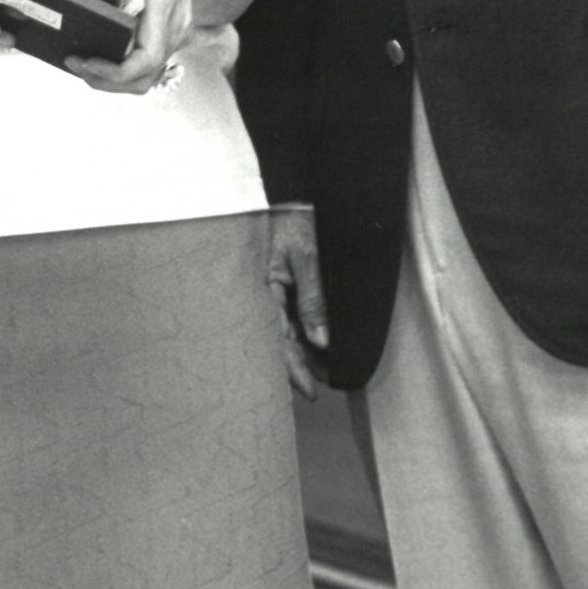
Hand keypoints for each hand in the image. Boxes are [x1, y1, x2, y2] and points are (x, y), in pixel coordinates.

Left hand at [65, 0, 214, 92]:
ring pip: (148, 76)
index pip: (150, 52)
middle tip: (73, 61)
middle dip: (106, 79)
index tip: (84, 58)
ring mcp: (176, 28)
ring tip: (80, 64)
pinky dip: (122, 71)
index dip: (116, 69)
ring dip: (112, 80)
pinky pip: (148, 65)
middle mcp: (176, 18)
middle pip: (146, 74)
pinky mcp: (170, 32)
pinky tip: (96, 59)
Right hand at [266, 204, 327, 397]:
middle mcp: (268, 297)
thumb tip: (320, 340)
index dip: (294, 369)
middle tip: (319, 388)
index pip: (278, 341)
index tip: (311, 392)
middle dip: (298, 367)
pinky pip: (291, 319)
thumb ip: (312, 299)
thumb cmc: (296, 223)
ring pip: (286, 333)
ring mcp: (275, 293)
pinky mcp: (284, 288)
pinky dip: (304, 335)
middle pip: (280, 342)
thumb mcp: (305, 259)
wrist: (294, 196)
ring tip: (322, 374)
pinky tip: (316, 346)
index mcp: (265, 291)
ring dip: (302, 353)